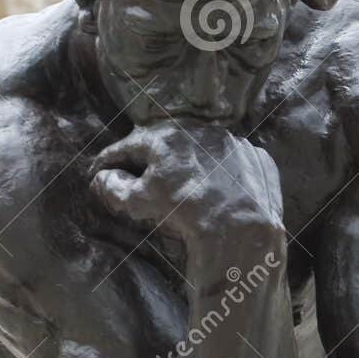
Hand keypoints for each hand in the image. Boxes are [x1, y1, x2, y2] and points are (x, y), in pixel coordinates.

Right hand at [90, 121, 283, 244]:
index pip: (128, 147)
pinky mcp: (259, 158)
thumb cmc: (185, 211)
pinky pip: (234, 163)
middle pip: (167, 145)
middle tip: (138, 176)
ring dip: (189, 163)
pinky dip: (224, 172)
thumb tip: (102, 177)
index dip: (110, 160)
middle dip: (150, 160)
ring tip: (182, 184)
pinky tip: (219, 188)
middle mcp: (202, 131)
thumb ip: (114, 186)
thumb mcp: (140, 202)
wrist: (240, 226)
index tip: (100, 170)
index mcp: (167, 137)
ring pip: (202, 151)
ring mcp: (234, 142)